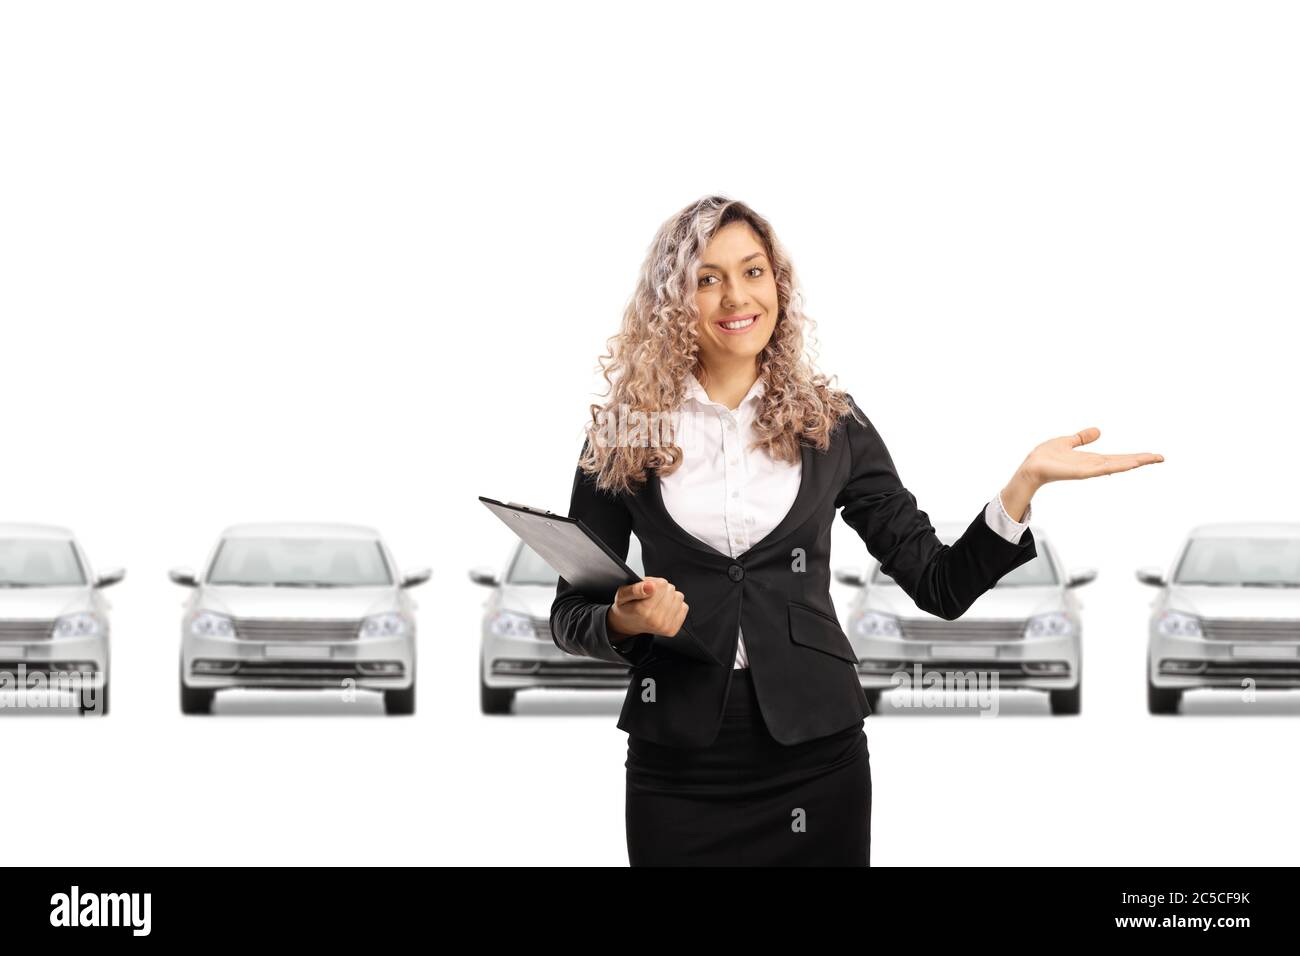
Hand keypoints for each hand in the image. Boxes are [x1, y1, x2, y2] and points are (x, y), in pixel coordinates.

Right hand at [607, 576, 687, 640]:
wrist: (627, 624)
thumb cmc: (626, 607)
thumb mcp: (622, 594)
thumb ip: (635, 589)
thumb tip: (650, 586)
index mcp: (643, 610)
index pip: (662, 584)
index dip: (654, 582)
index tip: (646, 588)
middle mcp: (655, 620)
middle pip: (671, 589)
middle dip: (661, 589)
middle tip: (650, 596)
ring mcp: (665, 626)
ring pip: (679, 597)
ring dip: (669, 597)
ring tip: (657, 602)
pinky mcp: (672, 629)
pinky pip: (684, 607)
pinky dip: (675, 606)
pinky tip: (664, 609)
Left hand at [1022, 427, 1164, 486]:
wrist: (1031, 467)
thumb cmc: (1045, 457)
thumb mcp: (1067, 442)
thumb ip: (1082, 437)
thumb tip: (1099, 431)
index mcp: (1092, 460)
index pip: (1119, 458)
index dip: (1136, 456)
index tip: (1154, 455)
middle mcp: (1093, 466)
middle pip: (1123, 462)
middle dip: (1141, 460)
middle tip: (1161, 458)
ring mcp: (1088, 470)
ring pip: (1116, 466)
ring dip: (1133, 462)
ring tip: (1151, 459)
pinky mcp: (1080, 472)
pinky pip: (1101, 469)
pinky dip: (1115, 466)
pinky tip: (1128, 464)